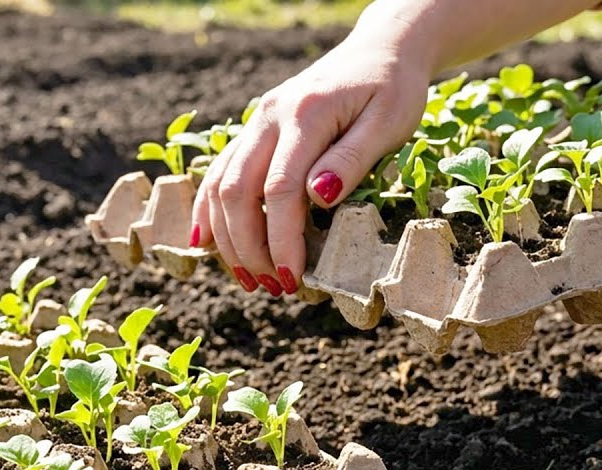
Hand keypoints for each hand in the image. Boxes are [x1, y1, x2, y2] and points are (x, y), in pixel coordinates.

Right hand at [191, 34, 431, 296]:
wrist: (380, 49)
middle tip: (270, 287)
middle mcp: (269, 116)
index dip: (281, 239)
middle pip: (237, 191)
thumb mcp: (389, 122)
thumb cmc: (392, 88)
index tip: (292, 277)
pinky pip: (219, 173)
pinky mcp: (253, 130)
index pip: (280, 189)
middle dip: (248, 247)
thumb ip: (350, 160)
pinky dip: (209, 211)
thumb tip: (316, 198)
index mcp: (305, 115)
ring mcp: (255, 122)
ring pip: (220, 184)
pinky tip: (208, 244)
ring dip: (227, 237)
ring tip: (248, 278)